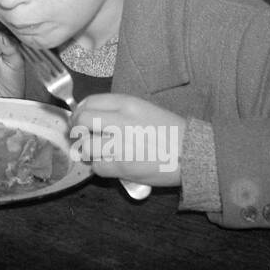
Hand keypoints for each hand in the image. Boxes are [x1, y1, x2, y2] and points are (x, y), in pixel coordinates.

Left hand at [68, 93, 185, 187]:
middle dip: (77, 130)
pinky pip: (98, 167)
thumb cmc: (169, 132)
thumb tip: (89, 116)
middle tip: (81, 136)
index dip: (79, 112)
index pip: (89, 102)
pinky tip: (110, 164)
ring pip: (86, 146)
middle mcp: (120, 121)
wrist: (192, 154)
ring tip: (98, 153)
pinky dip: (100, 167)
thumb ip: (117, 110)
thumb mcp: (143, 109)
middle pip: (82, 121)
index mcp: (127, 103)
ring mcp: (120, 144)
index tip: (79, 119)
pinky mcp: (122, 166)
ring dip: (89, 151)